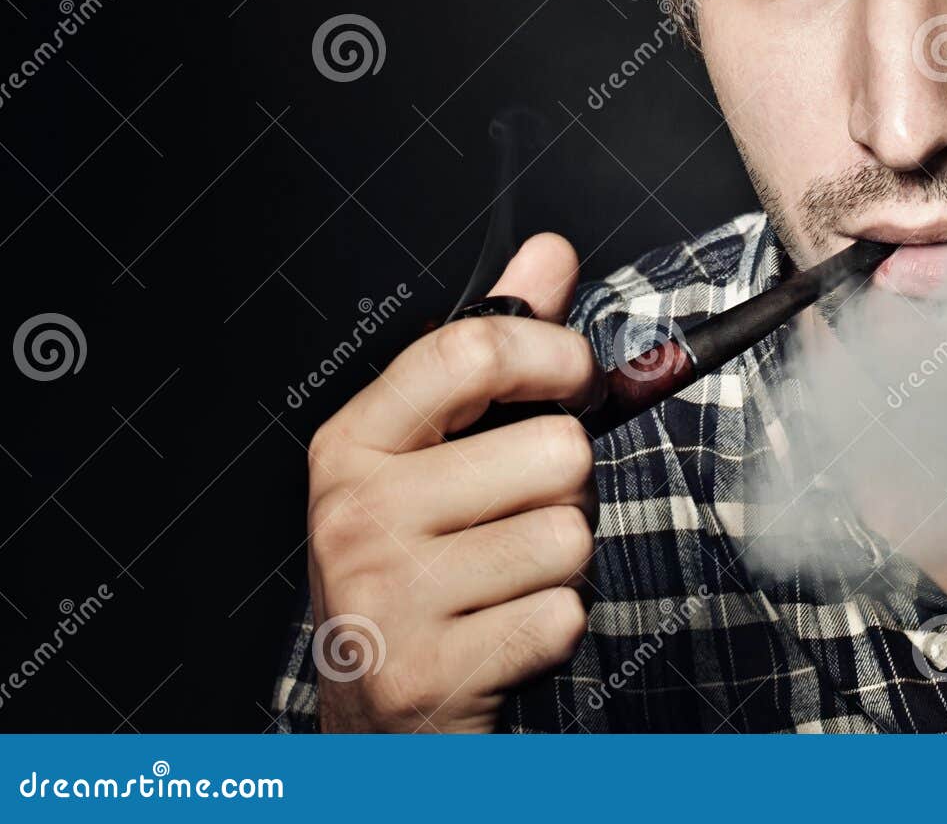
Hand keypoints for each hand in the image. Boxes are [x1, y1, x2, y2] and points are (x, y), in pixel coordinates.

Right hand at [305, 233, 597, 731]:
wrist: (369, 714)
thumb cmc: (416, 562)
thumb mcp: (433, 450)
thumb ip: (494, 348)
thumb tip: (551, 252)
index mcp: (354, 444)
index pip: (469, 352)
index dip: (552, 355)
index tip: (573, 377)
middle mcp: (356, 514)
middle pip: (554, 450)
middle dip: (566, 486)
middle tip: (518, 516)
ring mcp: (385, 599)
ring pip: (569, 535)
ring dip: (562, 563)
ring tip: (504, 580)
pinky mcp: (428, 673)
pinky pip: (563, 615)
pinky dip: (554, 627)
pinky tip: (502, 633)